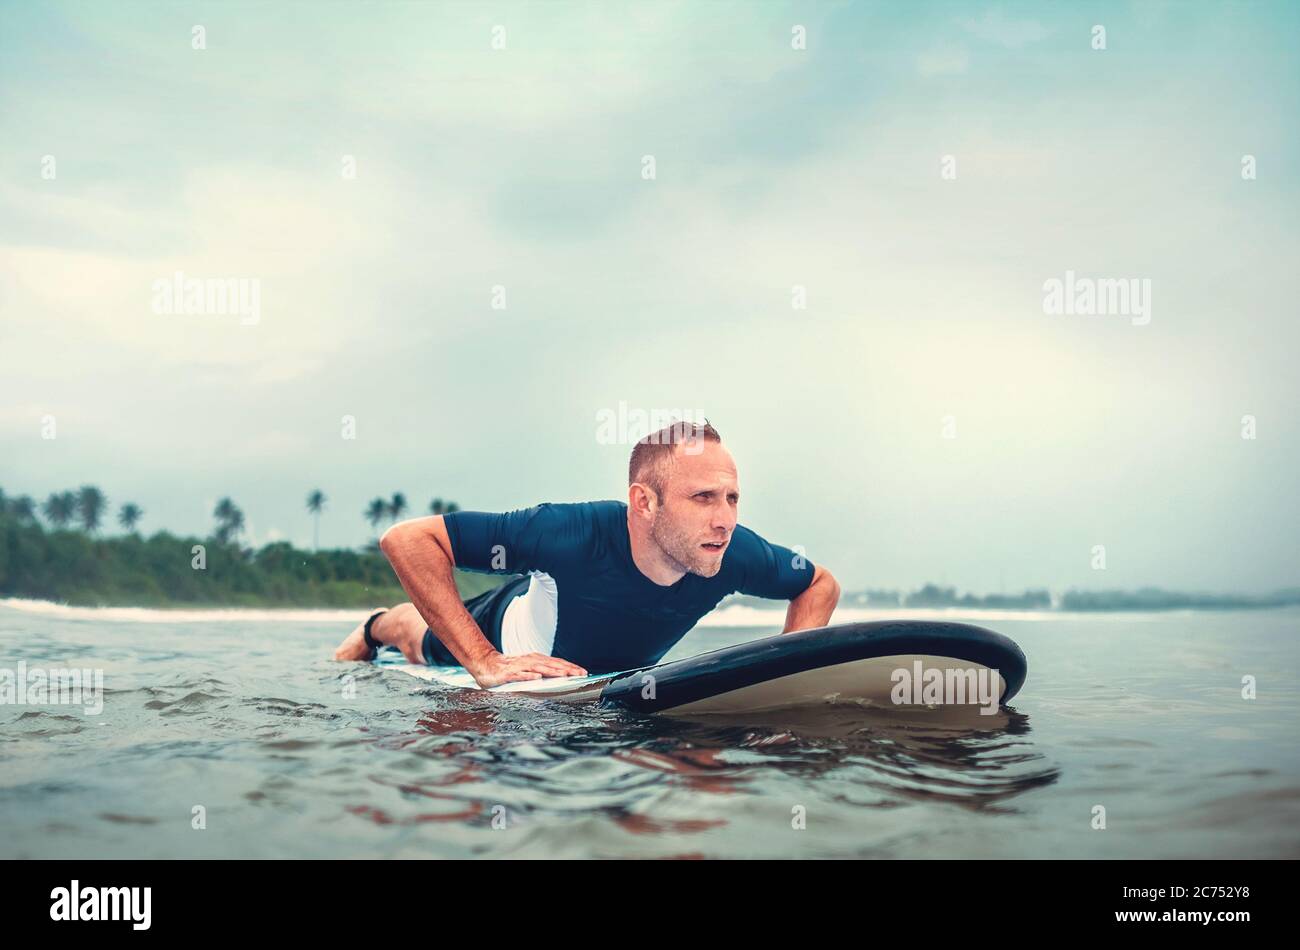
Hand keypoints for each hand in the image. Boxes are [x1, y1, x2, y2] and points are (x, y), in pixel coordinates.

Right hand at [469, 651, 587, 687]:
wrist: (485, 663)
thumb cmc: (509, 668)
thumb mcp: (528, 669)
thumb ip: (542, 672)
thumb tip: (560, 677)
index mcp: (536, 660)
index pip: (557, 663)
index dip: (570, 667)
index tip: (584, 673)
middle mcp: (530, 660)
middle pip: (551, 665)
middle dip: (567, 669)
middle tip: (580, 674)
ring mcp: (519, 666)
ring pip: (539, 668)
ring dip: (552, 671)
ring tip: (565, 675)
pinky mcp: (508, 673)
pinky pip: (520, 675)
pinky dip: (529, 675)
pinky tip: (537, 677)